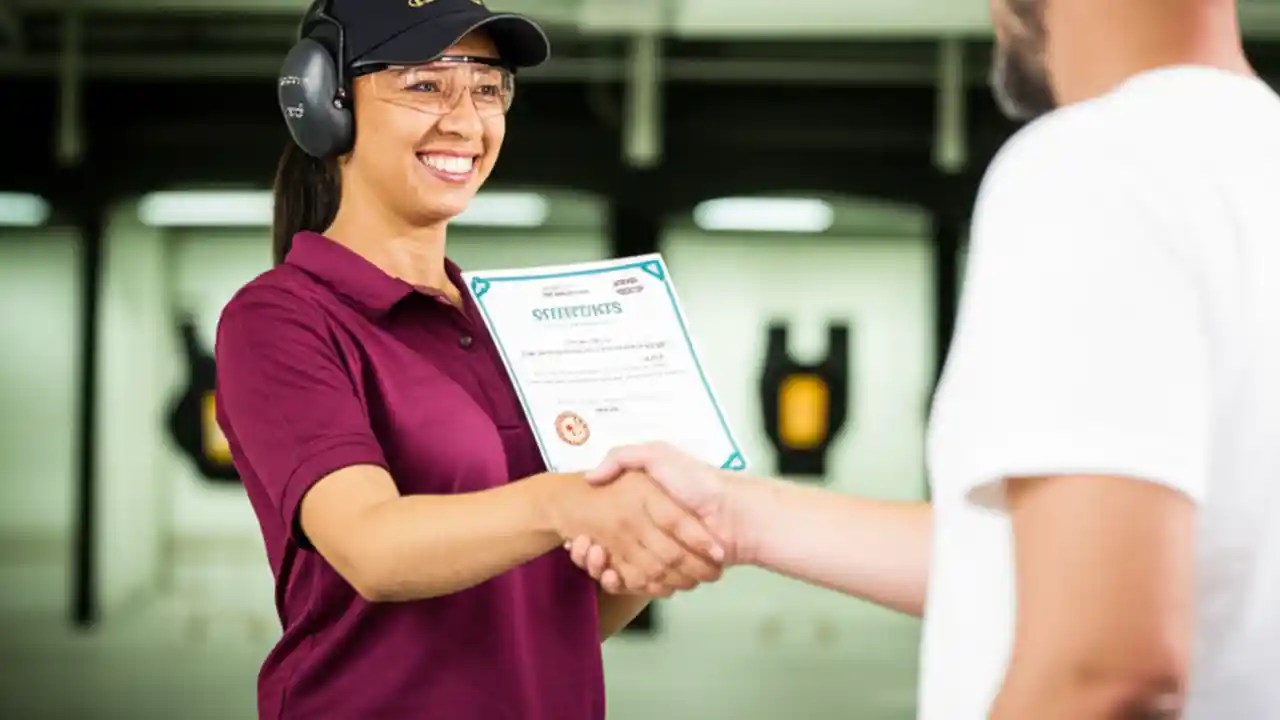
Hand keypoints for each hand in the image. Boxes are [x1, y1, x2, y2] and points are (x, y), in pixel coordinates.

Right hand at [567, 443, 739, 593]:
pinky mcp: (667, 575)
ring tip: (591, 554)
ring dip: (598, 566)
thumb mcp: (659, 456)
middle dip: (588, 551)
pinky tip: (610, 574)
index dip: (586, 530)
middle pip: (606, 548)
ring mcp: (656, 555)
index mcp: (643, 510)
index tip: (574, 531)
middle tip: (577, 544)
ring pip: (616, 567)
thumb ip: (625, 457)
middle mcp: (647, 533)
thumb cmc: (699, 482)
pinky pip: (637, 584)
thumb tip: (591, 476)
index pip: (605, 526)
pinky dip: (622, 583)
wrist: (736, 514)